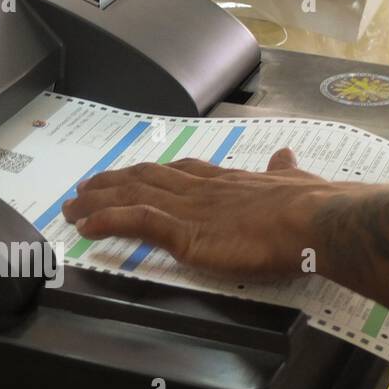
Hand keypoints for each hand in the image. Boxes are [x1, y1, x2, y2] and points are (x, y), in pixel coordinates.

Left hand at [60, 150, 345, 280]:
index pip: (177, 172)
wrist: (315, 219)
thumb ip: (283, 171)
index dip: (148, 173)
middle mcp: (200, 189)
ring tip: (73, 207)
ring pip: (132, 196)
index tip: (131, 175)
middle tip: (85, 189)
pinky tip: (86, 226)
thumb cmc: (312, 206)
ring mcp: (189, 209)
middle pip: (144, 179)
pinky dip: (107, 221)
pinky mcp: (184, 232)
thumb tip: (284, 157)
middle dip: (111, 183)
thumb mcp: (297, 180)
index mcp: (225, 180)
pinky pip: (135, 221)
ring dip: (98, 201)